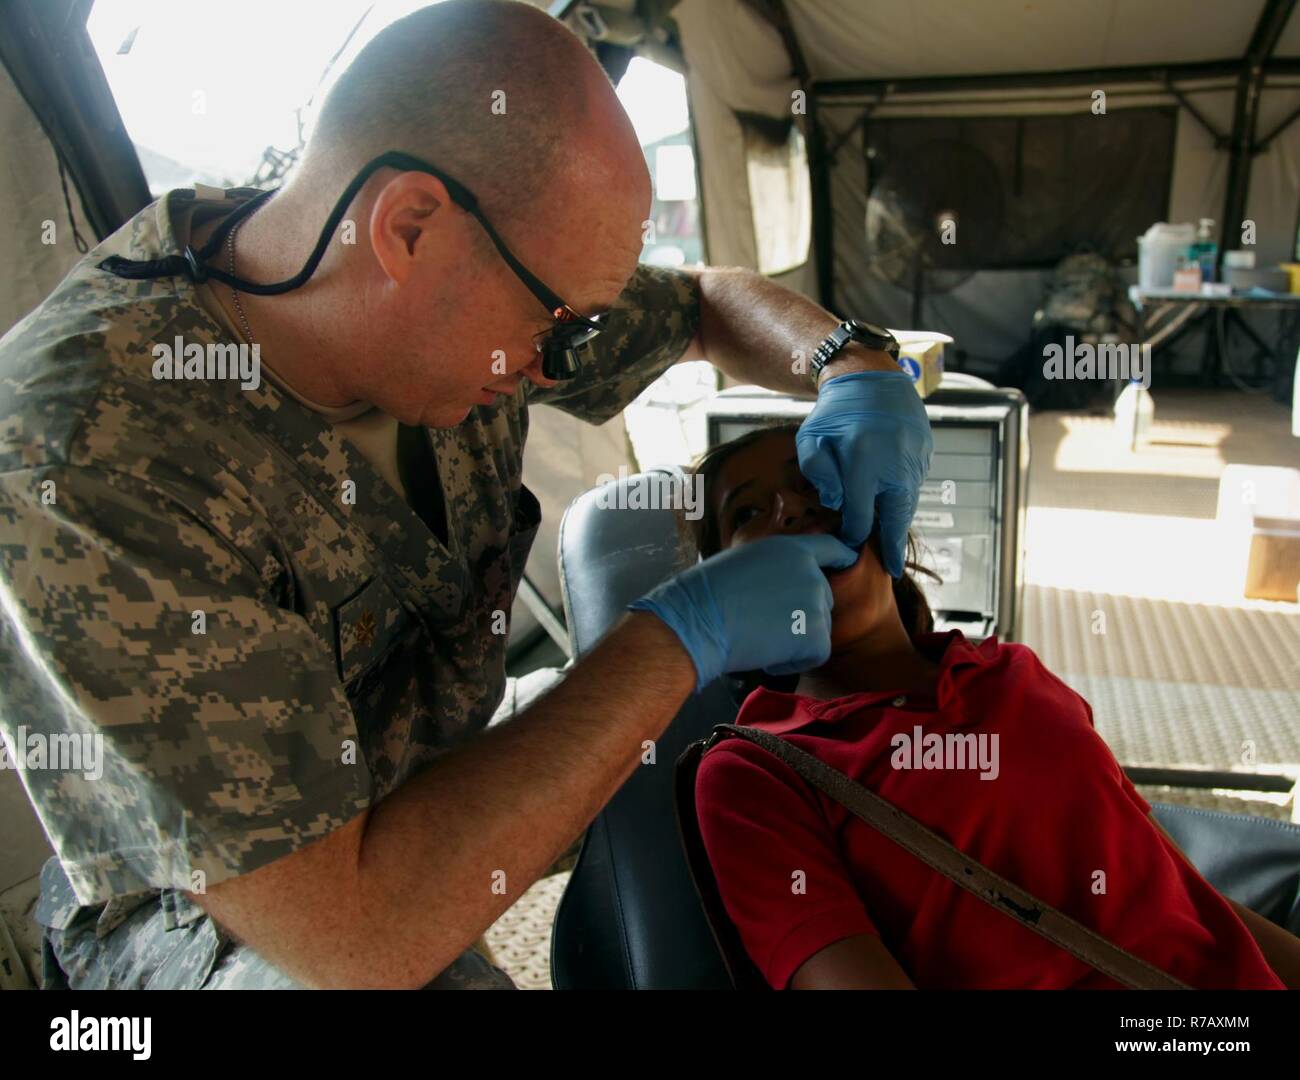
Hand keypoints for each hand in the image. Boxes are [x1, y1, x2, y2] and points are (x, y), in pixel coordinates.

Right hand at [627, 533, 857, 692]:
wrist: (698, 621)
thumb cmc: (707, 592)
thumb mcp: (745, 560)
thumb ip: (775, 566)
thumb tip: (784, 583)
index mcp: (793, 548)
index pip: (832, 548)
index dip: (841, 557)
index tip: (849, 561)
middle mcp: (811, 572)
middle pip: (823, 597)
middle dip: (802, 614)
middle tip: (765, 622)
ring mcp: (815, 603)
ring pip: (820, 627)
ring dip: (796, 638)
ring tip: (760, 637)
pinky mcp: (815, 634)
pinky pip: (816, 653)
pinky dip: (794, 661)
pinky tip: (768, 656)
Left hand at [796, 370, 932, 577]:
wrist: (872, 377)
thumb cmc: (834, 412)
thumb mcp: (811, 438)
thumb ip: (818, 473)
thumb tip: (835, 502)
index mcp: (863, 460)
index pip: (861, 513)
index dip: (855, 534)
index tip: (850, 544)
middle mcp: (895, 461)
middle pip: (896, 515)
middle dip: (893, 544)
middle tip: (893, 568)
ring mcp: (915, 457)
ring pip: (908, 500)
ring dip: (900, 521)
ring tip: (893, 545)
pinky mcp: (925, 452)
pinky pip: (914, 484)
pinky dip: (905, 498)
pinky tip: (894, 510)